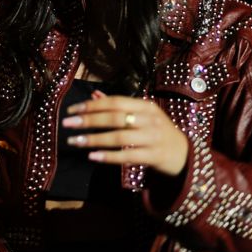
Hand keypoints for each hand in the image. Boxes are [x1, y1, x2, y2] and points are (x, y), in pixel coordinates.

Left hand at [62, 93, 188, 175]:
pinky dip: (109, 156)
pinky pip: (127, 156)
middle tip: (67, 124)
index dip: (92, 105)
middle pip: (115, 118)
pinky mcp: (153, 156)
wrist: (184, 154)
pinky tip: (92, 156)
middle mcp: (150, 120)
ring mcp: (153, 138)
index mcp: (145, 106)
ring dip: (94, 139)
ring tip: (74, 142)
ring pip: (119, 137)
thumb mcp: (142, 115)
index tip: (72, 110)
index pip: (115, 102)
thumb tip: (94, 95)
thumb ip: (119, 106)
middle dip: (89, 120)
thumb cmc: (157, 132)